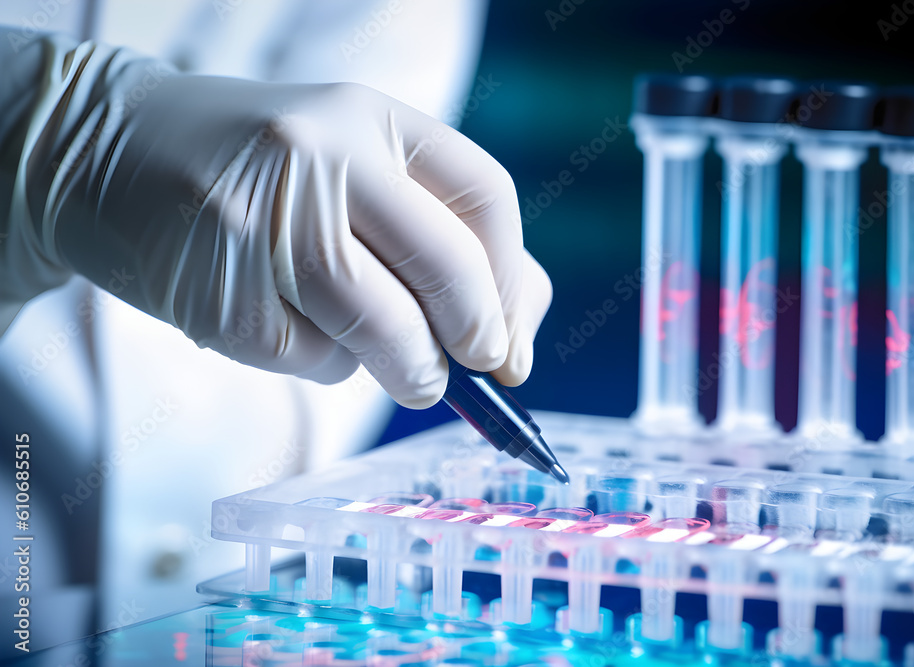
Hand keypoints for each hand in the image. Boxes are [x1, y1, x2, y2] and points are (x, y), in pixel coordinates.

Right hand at [1, 38, 550, 407]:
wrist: (108, 157)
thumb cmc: (258, 174)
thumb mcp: (352, 167)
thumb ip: (434, 230)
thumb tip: (514, 331)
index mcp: (371, 116)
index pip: (485, 197)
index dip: (512, 280)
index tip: (510, 338)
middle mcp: (323, 156)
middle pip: (446, 267)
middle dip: (476, 337)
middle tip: (476, 369)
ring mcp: (267, 226)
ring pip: (386, 328)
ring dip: (413, 371)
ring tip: (409, 374)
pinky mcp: (223, 296)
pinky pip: (315, 360)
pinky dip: (330, 367)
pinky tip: (301, 333)